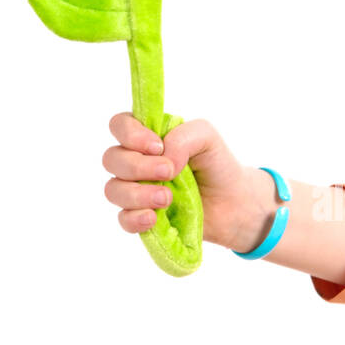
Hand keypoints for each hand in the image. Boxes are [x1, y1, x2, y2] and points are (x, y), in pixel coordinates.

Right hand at [101, 112, 279, 251]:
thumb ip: (183, 136)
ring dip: (137, 194)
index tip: (158, 146)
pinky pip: (123, 219)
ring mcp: (135, 190)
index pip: (120, 125)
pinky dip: (134, 218)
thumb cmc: (216, 164)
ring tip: (166, 199)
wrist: (233, 202)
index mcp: (146, 136)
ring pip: (113, 190)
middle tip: (169, 172)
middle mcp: (135, 161)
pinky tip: (153, 218)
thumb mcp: (207, 137)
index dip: (130, 134)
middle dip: (137, 166)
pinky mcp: (141, 217)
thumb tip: (163, 159)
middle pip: (111, 159)